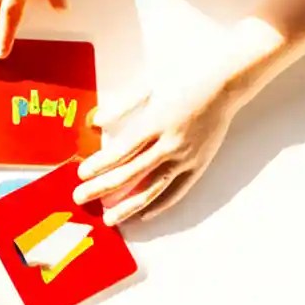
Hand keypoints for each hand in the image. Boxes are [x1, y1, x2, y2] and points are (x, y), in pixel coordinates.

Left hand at [73, 72, 246, 224]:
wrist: (224, 88)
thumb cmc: (183, 84)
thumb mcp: (148, 90)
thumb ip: (120, 109)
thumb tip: (94, 122)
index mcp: (155, 124)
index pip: (120, 151)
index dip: (99, 165)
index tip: (81, 175)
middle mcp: (169, 145)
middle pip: (130, 173)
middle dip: (102, 188)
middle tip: (80, 198)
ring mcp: (185, 159)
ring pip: (152, 190)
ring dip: (128, 207)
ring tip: (109, 219)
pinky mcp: (198, 167)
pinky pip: (176, 192)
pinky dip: (158, 206)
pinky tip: (142, 215)